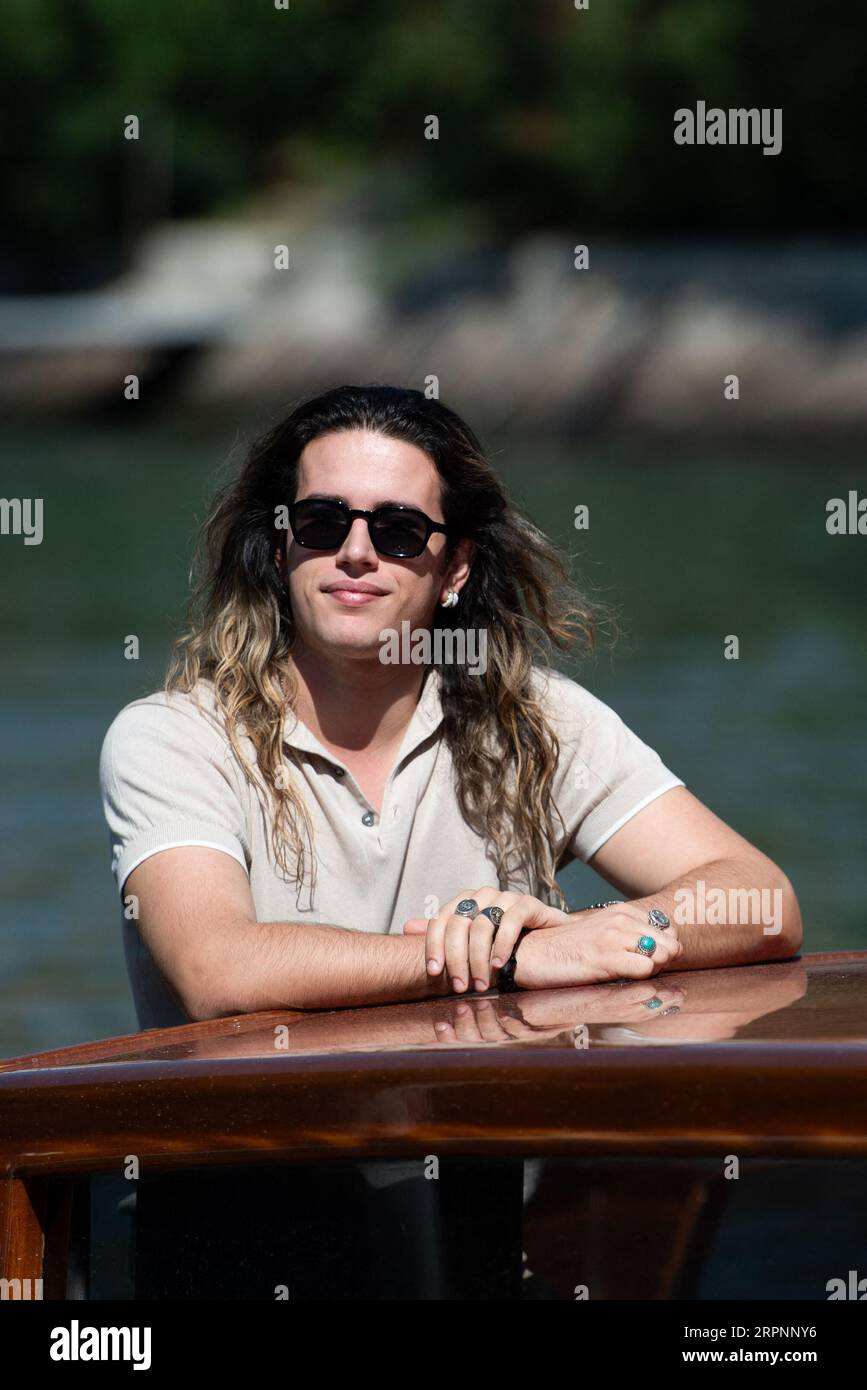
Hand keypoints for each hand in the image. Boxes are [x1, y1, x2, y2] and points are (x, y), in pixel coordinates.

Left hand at [402, 886, 570, 992]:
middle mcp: (484, 894)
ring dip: (479, 958)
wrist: (550, 942)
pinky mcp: (529, 903)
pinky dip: (503, 945)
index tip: (433, 972)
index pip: (441, 920)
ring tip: (481, 983)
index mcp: (465, 900)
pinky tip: (501, 965)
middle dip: (457, 959)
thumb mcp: (471, 942)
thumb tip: (408, 927)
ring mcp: (507, 896)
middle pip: (460, 924)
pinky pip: (512, 920)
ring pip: (483, 924)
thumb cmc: (506, 944)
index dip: (433, 946)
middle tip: (459, 987)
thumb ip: (444, 934)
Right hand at [516, 903, 682, 989]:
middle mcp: (620, 919)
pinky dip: (643, 980)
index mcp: (621, 911)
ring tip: (633, 977)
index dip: (664, 949)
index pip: (666, 928)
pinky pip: (646, 969)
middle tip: (643, 973)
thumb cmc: (566, 949)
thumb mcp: (601, 933)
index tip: (649, 960)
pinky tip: (623, 981)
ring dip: (655, 971)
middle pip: (669, 942)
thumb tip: (665, 949)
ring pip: (662, 954)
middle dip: (664, 962)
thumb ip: (629, 936)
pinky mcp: (607, 957)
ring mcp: (614, 936)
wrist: (532, 954)